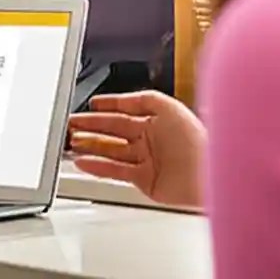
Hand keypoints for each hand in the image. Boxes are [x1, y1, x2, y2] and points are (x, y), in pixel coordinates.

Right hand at [68, 91, 205, 207]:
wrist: (207, 174)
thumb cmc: (196, 140)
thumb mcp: (169, 106)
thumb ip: (144, 98)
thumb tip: (123, 98)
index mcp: (158, 120)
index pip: (126, 110)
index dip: (109, 105)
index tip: (92, 103)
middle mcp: (152, 139)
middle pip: (114, 130)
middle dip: (91, 125)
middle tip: (72, 123)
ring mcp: (147, 160)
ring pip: (111, 151)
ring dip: (90, 146)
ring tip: (72, 142)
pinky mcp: (144, 180)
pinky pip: (115, 171)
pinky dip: (97, 166)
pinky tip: (83, 161)